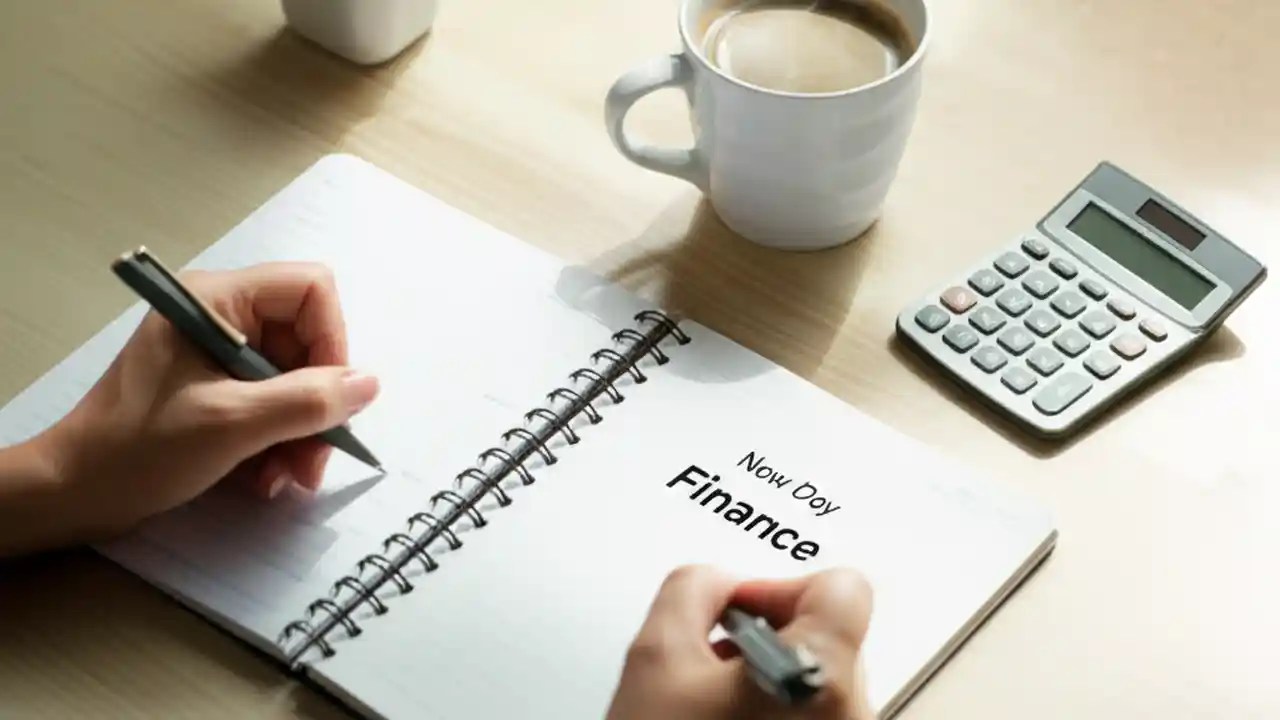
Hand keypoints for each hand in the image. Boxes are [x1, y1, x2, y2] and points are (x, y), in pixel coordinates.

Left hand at [27, 262, 379, 545]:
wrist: (73, 493)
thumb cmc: (140, 449)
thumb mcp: (232, 424)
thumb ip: (307, 401)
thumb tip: (370, 384)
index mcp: (217, 300)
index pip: (310, 290)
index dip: (333, 342)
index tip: (332, 400)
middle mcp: (222, 316)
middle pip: (307, 342)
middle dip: (317, 405)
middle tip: (312, 463)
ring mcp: (217, 352)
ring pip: (295, 379)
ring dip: (299, 433)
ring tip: (287, 479)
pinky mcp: (214, 387)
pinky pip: (271, 402)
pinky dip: (276, 441)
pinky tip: (264, 477)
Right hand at [606, 565, 874, 719]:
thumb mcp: (653, 656)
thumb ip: (693, 589)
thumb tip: (719, 583)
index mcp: (823, 678)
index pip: (844, 588)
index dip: (779, 586)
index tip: (740, 610)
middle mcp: (855, 718)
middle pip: (832, 636)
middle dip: (766, 637)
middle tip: (713, 664)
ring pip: (825, 683)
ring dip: (768, 680)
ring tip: (714, 711)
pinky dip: (779, 718)